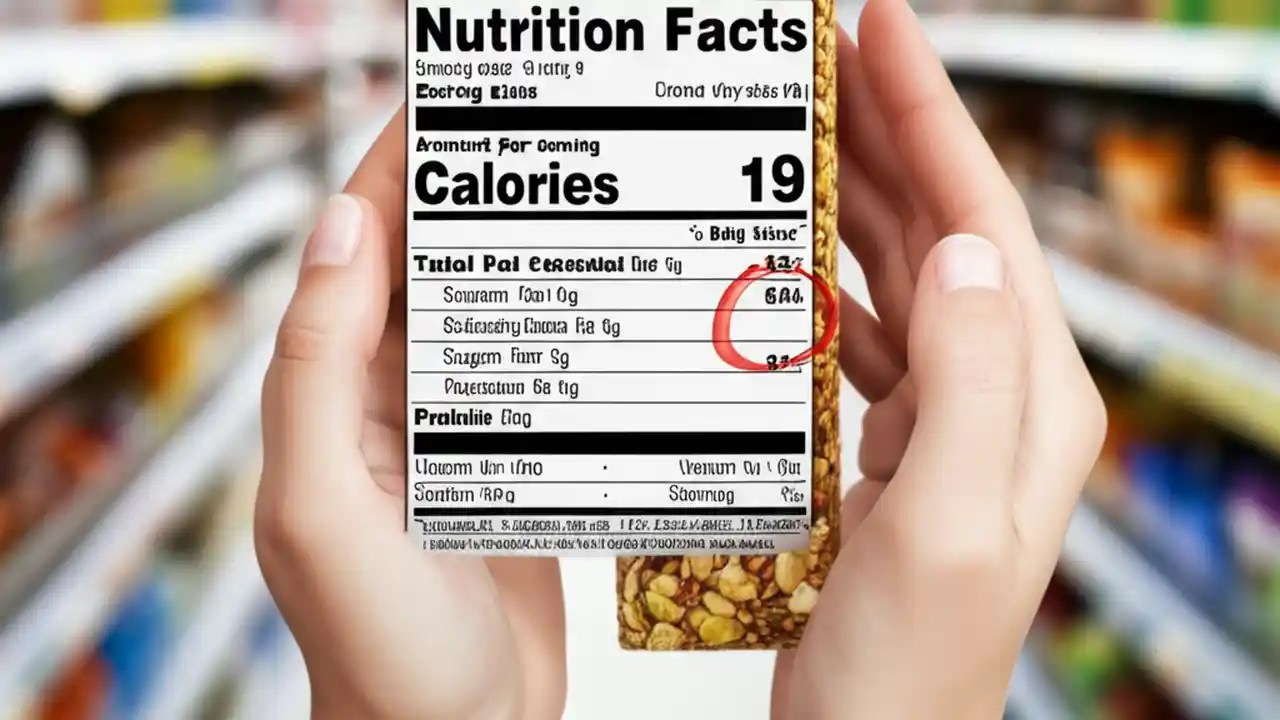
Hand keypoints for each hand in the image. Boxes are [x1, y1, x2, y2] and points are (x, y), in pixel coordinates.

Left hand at [256, 110, 565, 718]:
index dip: (391, 171)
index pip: (354, 253)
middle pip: (426, 268)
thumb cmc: (377, 648)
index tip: (446, 110)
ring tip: (580, 198)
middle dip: (470, 198)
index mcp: (327, 397)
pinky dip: (563, 326)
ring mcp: (455, 431)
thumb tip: (346, 226)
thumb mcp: (321, 505)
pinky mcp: (513, 462)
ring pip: (487, 313)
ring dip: (523, 254)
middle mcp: (386, 403)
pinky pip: (536, 372)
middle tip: (536, 141)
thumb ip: (317, 365)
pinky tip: (603, 298)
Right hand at [772, 2, 1105, 717]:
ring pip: (901, 270)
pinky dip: (828, 275)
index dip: (932, 117)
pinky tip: (796, 251)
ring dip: (858, 190)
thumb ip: (967, 380)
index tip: (886, 32)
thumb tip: (956, 252)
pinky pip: (864, 331)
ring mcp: (946, 415)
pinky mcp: (895, 441)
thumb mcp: (952, 521)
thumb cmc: (912, 664)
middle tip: (836, 48)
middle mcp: (997, 394)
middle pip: (944, 226)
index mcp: (1028, 398)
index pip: (981, 222)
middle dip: (892, 129)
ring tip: (810, 122)